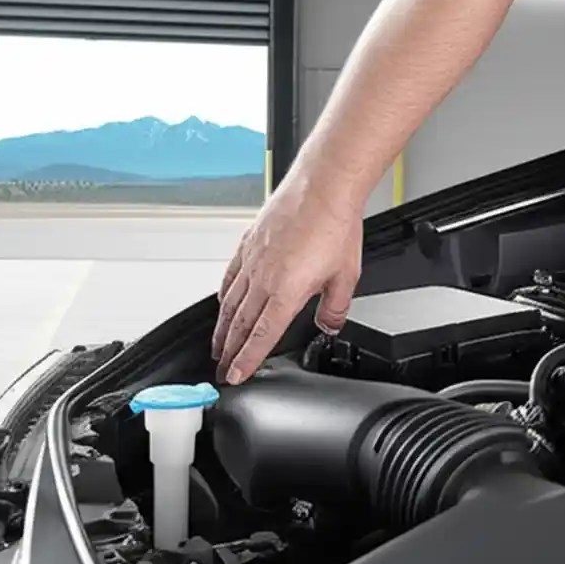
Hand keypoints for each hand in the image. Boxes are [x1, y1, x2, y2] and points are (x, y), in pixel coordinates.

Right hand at [212, 179, 362, 384]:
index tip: (235, 376)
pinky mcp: (249, 243)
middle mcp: (263, 279)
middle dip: (229, 352)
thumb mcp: (346, 276)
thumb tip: (330, 324)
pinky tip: (222, 302)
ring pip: (230, 303)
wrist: (322, 187)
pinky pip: (230, 276)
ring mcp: (252, 260)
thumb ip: (336, 308)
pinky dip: (224, 294)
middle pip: (240, 324)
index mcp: (286, 293)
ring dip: (222, 328)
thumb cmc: (334, 225)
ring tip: (217, 345)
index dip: (247, 361)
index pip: (261, 337)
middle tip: (221, 369)